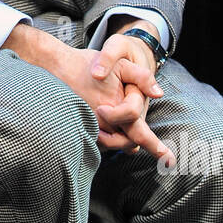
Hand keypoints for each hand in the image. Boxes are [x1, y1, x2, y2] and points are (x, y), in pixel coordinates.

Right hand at [1, 23, 167, 160]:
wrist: (55, 67)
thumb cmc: (88, 64)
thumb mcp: (120, 64)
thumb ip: (142, 77)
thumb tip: (159, 94)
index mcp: (116, 106)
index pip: (140, 132)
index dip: (154, 145)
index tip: (168, 158)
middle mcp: (102, 121)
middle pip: (128, 142)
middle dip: (144, 146)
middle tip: (164, 157)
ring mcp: (90, 126)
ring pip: (114, 143)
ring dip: (125, 143)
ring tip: (139, 144)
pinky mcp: (80, 126)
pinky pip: (99, 141)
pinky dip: (109, 140)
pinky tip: (114, 135)